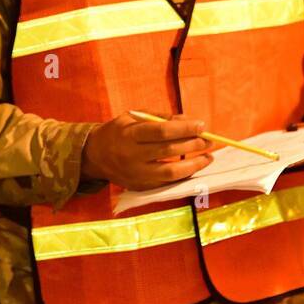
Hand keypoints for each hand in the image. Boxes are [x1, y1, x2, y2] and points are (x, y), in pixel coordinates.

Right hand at [81, 112, 215, 189]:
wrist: (94, 155)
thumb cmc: (119, 131)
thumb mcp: (134, 116)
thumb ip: (161, 117)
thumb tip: (189, 121)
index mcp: (129, 134)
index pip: (161, 132)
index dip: (184, 129)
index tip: (201, 126)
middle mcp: (132, 156)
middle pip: (169, 151)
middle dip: (193, 145)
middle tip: (209, 141)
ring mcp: (136, 174)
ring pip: (171, 172)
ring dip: (194, 165)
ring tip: (208, 158)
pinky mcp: (140, 187)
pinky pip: (167, 183)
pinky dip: (183, 175)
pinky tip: (194, 167)